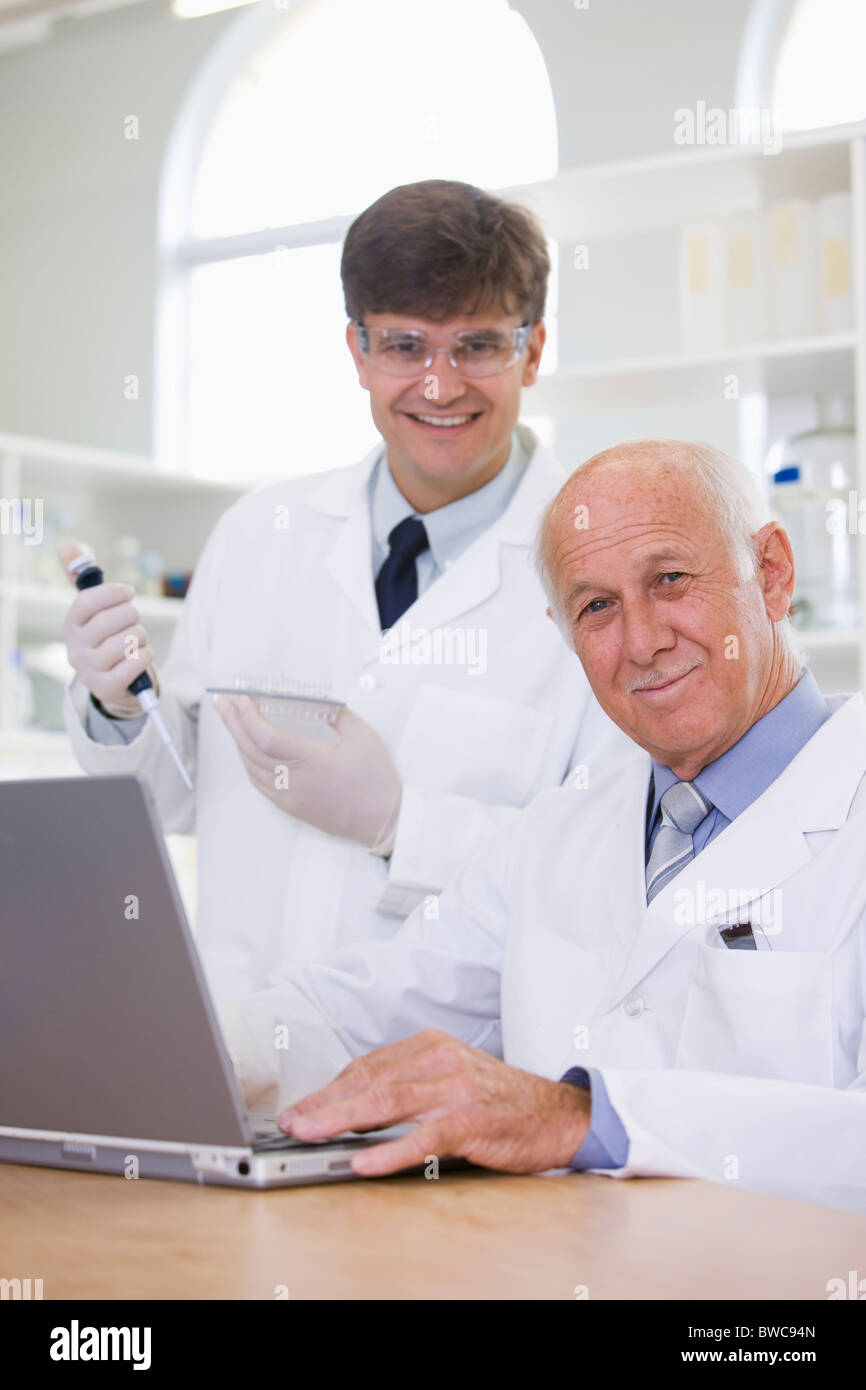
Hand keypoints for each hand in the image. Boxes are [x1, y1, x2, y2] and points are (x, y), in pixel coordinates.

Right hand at [58, 541, 155, 717]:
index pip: (88, 600)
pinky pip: (135, 663)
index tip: (128, 592)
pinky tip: (140, 654)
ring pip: (126, 641)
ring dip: (140, 636)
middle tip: (134, 618)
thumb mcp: (93, 610)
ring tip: (136, 639)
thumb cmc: (105, 638)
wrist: (112, 682)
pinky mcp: (107, 688)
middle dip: (132, 615)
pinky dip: (145, 655)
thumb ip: (83, 578)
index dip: (113, 592)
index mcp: (70, 624)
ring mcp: (89, 670)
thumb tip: (67, 545)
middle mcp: (75, 648)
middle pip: (111, 620)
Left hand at [213, 694, 401, 851]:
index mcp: (312, 760)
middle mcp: (294, 781)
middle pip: (251, 750)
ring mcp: (290, 796)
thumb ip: (338, 715)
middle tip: (222, 704)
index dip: (249, 716)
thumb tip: (320, 702)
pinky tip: (248, 750)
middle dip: (234, 724)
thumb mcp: (362, 737)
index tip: (243, 698)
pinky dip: (249, 763)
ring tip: (234, 722)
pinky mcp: (291, 807)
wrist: (381, 821)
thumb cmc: (375, 780)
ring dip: (239, 743)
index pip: (266, 736)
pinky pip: (260, 783)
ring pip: (252, 768)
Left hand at [277, 1030, 591, 1176]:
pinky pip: (422, 1138)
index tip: (300, 1108)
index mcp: (430, 1046)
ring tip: (310, 1136)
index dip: (329, 1089)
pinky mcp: (471, 1122)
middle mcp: (440, 1060)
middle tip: (291, 1122)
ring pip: (387, 1102)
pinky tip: (363, 1163)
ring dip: (340, 1120)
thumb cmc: (499, 1102)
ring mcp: (455, 1089)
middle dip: (323, 1103)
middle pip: (369, 1080)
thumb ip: (408, 1085)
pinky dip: (388, 1152)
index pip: (367, 1066)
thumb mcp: (450, 1079)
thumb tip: (351, 1108)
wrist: (557, 1115)